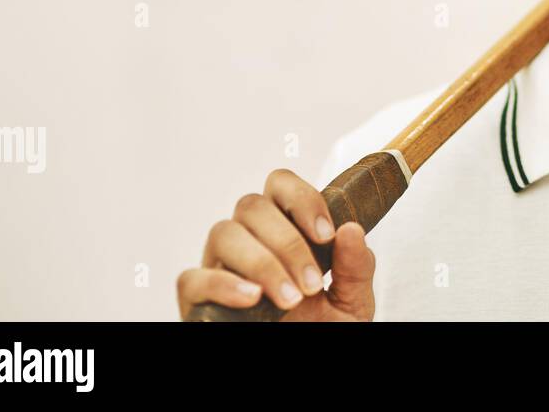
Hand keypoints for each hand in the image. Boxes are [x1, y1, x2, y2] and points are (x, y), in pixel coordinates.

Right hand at [177, 168, 375, 320]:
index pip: (280, 184)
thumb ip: (355, 268)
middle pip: (252, 205)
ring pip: (223, 233)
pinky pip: (193, 278)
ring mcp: (219, 266)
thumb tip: (351, 229)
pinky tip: (252, 298)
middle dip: (287, 243)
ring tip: (289, 300)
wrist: (301, 364)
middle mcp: (248, 240)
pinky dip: (222, 284)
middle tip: (311, 284)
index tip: (326, 235)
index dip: (302, 199)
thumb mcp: (351, 302)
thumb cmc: (322, 329)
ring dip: (261, 263)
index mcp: (284, 229)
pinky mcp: (197, 299)